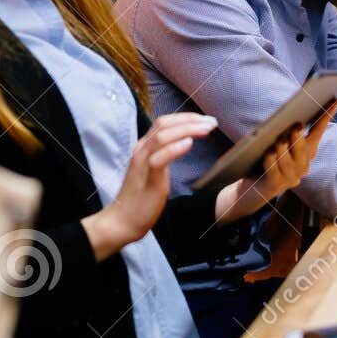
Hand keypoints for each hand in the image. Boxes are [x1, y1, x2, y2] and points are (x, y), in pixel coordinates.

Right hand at [81, 113, 217, 259]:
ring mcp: (142, 163)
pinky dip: (175, 149)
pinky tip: (189, 143)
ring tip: (207, 129)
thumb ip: (165, 155)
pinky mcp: (147, 178)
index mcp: (144, 147)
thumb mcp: (155, 170)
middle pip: (165, 124)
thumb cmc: (141, 197)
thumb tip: (182, 144)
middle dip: (190, 120)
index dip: (186, 118)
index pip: (164, 122)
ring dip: (188, 129)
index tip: (205, 120)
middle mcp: (142, 150)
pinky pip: (159, 158)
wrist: (124, 219)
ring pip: (163, 137)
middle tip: (212, 122)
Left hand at [214, 101, 336, 224]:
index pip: (318, 132)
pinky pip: (274, 171)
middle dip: (299, 138)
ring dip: (283, 149)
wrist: (253, 188)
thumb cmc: (267, 159)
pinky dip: (271, 161)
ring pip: (288, 161)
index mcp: (306, 152)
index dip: (326, 117)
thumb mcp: (280, 144)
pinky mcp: (276, 185)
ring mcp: (291, 177)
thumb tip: (292, 118)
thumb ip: (287, 132)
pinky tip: (268, 153)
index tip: (335, 101)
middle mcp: (302, 166)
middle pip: (303, 149)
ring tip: (279, 139)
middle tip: (295, 125)